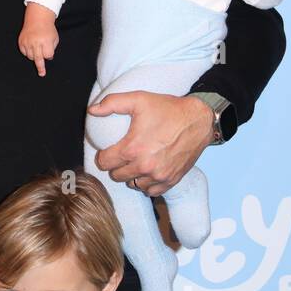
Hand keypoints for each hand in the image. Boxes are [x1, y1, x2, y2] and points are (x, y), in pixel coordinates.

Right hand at [18, 3, 59, 77]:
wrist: (37, 18)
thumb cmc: (48, 29)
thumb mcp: (55, 38)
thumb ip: (52, 48)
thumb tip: (47, 58)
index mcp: (46, 41)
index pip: (48, 55)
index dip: (49, 55)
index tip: (49, 54)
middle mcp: (36, 42)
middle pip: (38, 59)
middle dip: (40, 67)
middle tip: (42, 74)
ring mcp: (27, 42)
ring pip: (31, 57)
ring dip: (34, 56)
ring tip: (37, 49)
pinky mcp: (21, 42)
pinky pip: (24, 53)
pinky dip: (28, 52)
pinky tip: (31, 47)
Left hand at [88, 92, 213, 195]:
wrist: (198, 121)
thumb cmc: (168, 109)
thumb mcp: (139, 100)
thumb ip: (112, 103)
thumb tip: (92, 110)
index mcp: (133, 149)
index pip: (105, 163)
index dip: (104, 156)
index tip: (108, 150)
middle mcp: (145, 166)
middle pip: (116, 176)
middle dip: (116, 166)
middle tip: (123, 155)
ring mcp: (159, 176)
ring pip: (133, 184)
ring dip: (131, 175)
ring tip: (135, 162)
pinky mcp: (171, 180)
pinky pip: (150, 191)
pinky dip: (146, 184)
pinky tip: (147, 172)